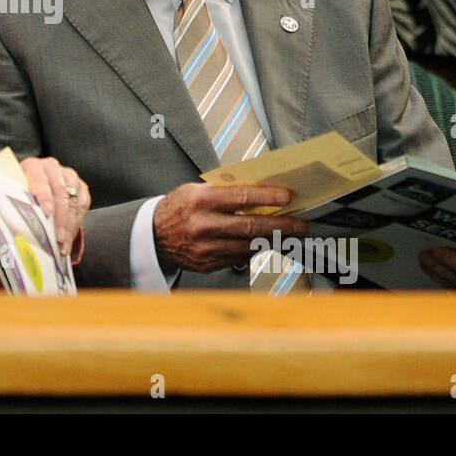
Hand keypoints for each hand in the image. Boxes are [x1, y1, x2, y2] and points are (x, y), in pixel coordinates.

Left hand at [20, 156, 89, 260]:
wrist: (32, 182)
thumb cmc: (19, 191)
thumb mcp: (12, 193)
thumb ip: (15, 204)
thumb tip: (15, 228)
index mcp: (32, 167)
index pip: (40, 180)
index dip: (44, 196)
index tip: (47, 213)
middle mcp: (51, 168)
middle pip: (60, 191)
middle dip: (61, 217)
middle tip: (59, 238)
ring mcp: (67, 175)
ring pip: (73, 199)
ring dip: (70, 223)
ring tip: (65, 242)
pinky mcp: (79, 185)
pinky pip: (83, 203)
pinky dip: (78, 220)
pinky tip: (71, 234)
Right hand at [153, 183, 303, 272]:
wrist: (154, 235)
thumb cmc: (179, 208)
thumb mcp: (196, 190)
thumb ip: (225, 192)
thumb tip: (261, 192)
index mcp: (200, 201)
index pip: (241, 197)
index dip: (268, 197)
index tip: (288, 196)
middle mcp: (203, 225)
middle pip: (251, 226)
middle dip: (281, 225)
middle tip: (300, 224)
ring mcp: (205, 248)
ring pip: (249, 246)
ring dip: (274, 241)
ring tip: (290, 236)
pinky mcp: (207, 264)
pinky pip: (239, 258)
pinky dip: (255, 251)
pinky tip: (265, 244)